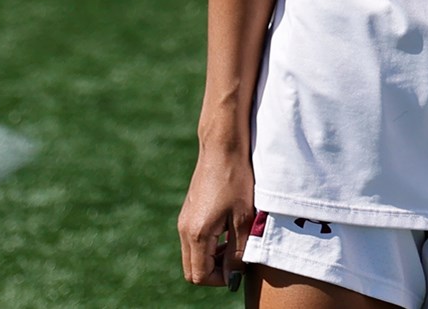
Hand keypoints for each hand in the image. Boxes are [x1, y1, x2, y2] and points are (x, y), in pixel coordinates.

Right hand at [177, 143, 254, 287]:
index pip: (199, 276)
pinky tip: (229, 231)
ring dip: (213, 258)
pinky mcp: (188, 213)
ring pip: (193, 256)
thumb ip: (237, 251)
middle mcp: (184, 230)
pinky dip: (209, 245)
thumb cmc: (236, 180)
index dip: (220, 279)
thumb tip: (233, 276)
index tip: (239, 268)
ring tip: (236, 244)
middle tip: (237, 259)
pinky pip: (194, 241)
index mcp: (196, 234)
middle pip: (192, 270)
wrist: (222, 148)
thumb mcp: (243, 219)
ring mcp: (184, 221)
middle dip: (215, 272)